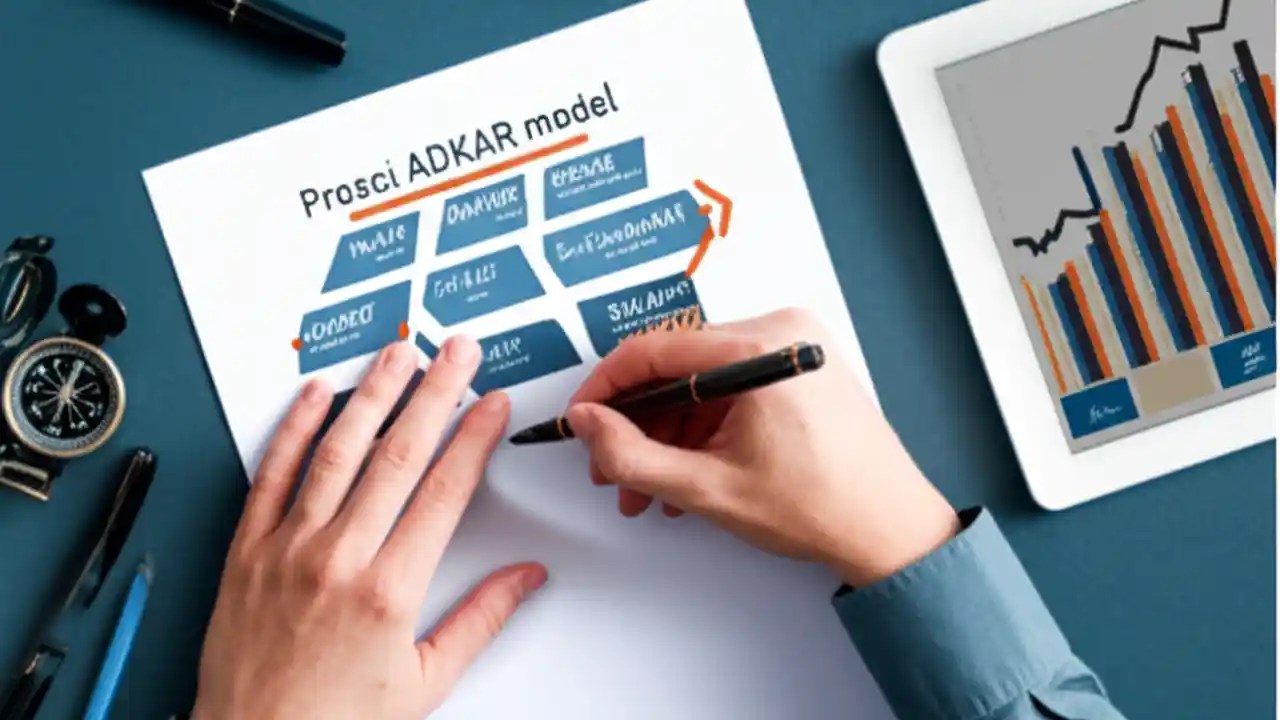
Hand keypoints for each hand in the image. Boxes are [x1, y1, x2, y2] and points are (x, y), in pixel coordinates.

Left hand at [194, 339, 546, 719]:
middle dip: (435, 392)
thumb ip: (479, 621)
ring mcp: (287, 548)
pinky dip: (293, 428)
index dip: (475, 438)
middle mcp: (338, 558)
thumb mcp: (424, 683)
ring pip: (337, 450)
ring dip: (372, 394)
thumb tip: (525, 578)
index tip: (493, 404)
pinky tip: (314, 393)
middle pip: (399, 454)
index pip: (445, 491)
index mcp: (388, 590)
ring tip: (397, 353)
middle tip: (458, 351)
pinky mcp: (246, 550)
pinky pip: (271, 473)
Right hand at [567, 308, 958, 586]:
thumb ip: (633, 456)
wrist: (892, 529)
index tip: (580, 417)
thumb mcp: (708, 488)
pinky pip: (732, 385)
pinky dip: (704, 425)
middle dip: (638, 423)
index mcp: (762, 349)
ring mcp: (796, 346)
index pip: (655, 349)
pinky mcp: (802, 365)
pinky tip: (688, 471)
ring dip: (669, 432)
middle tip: (612, 468)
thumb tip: (587, 424)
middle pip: (677, 365)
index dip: (605, 387)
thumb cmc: (823, 507)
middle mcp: (783, 331)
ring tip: (651, 489)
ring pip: (702, 379)